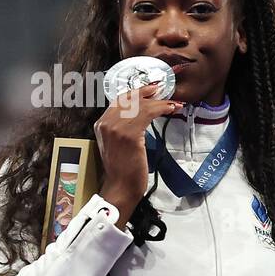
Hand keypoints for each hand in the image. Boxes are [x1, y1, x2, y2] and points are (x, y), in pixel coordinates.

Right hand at [94, 83, 181, 228]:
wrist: (121, 186)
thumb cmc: (123, 169)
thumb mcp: (118, 144)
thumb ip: (122, 128)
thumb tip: (138, 115)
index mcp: (101, 124)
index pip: (118, 100)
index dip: (134, 93)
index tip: (148, 90)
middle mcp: (106, 123)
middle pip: (128, 99)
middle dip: (146, 92)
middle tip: (160, 89)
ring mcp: (116, 128)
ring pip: (140, 105)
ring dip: (159, 102)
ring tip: (173, 103)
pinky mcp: (129, 135)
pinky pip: (148, 113)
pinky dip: (162, 108)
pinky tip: (171, 109)